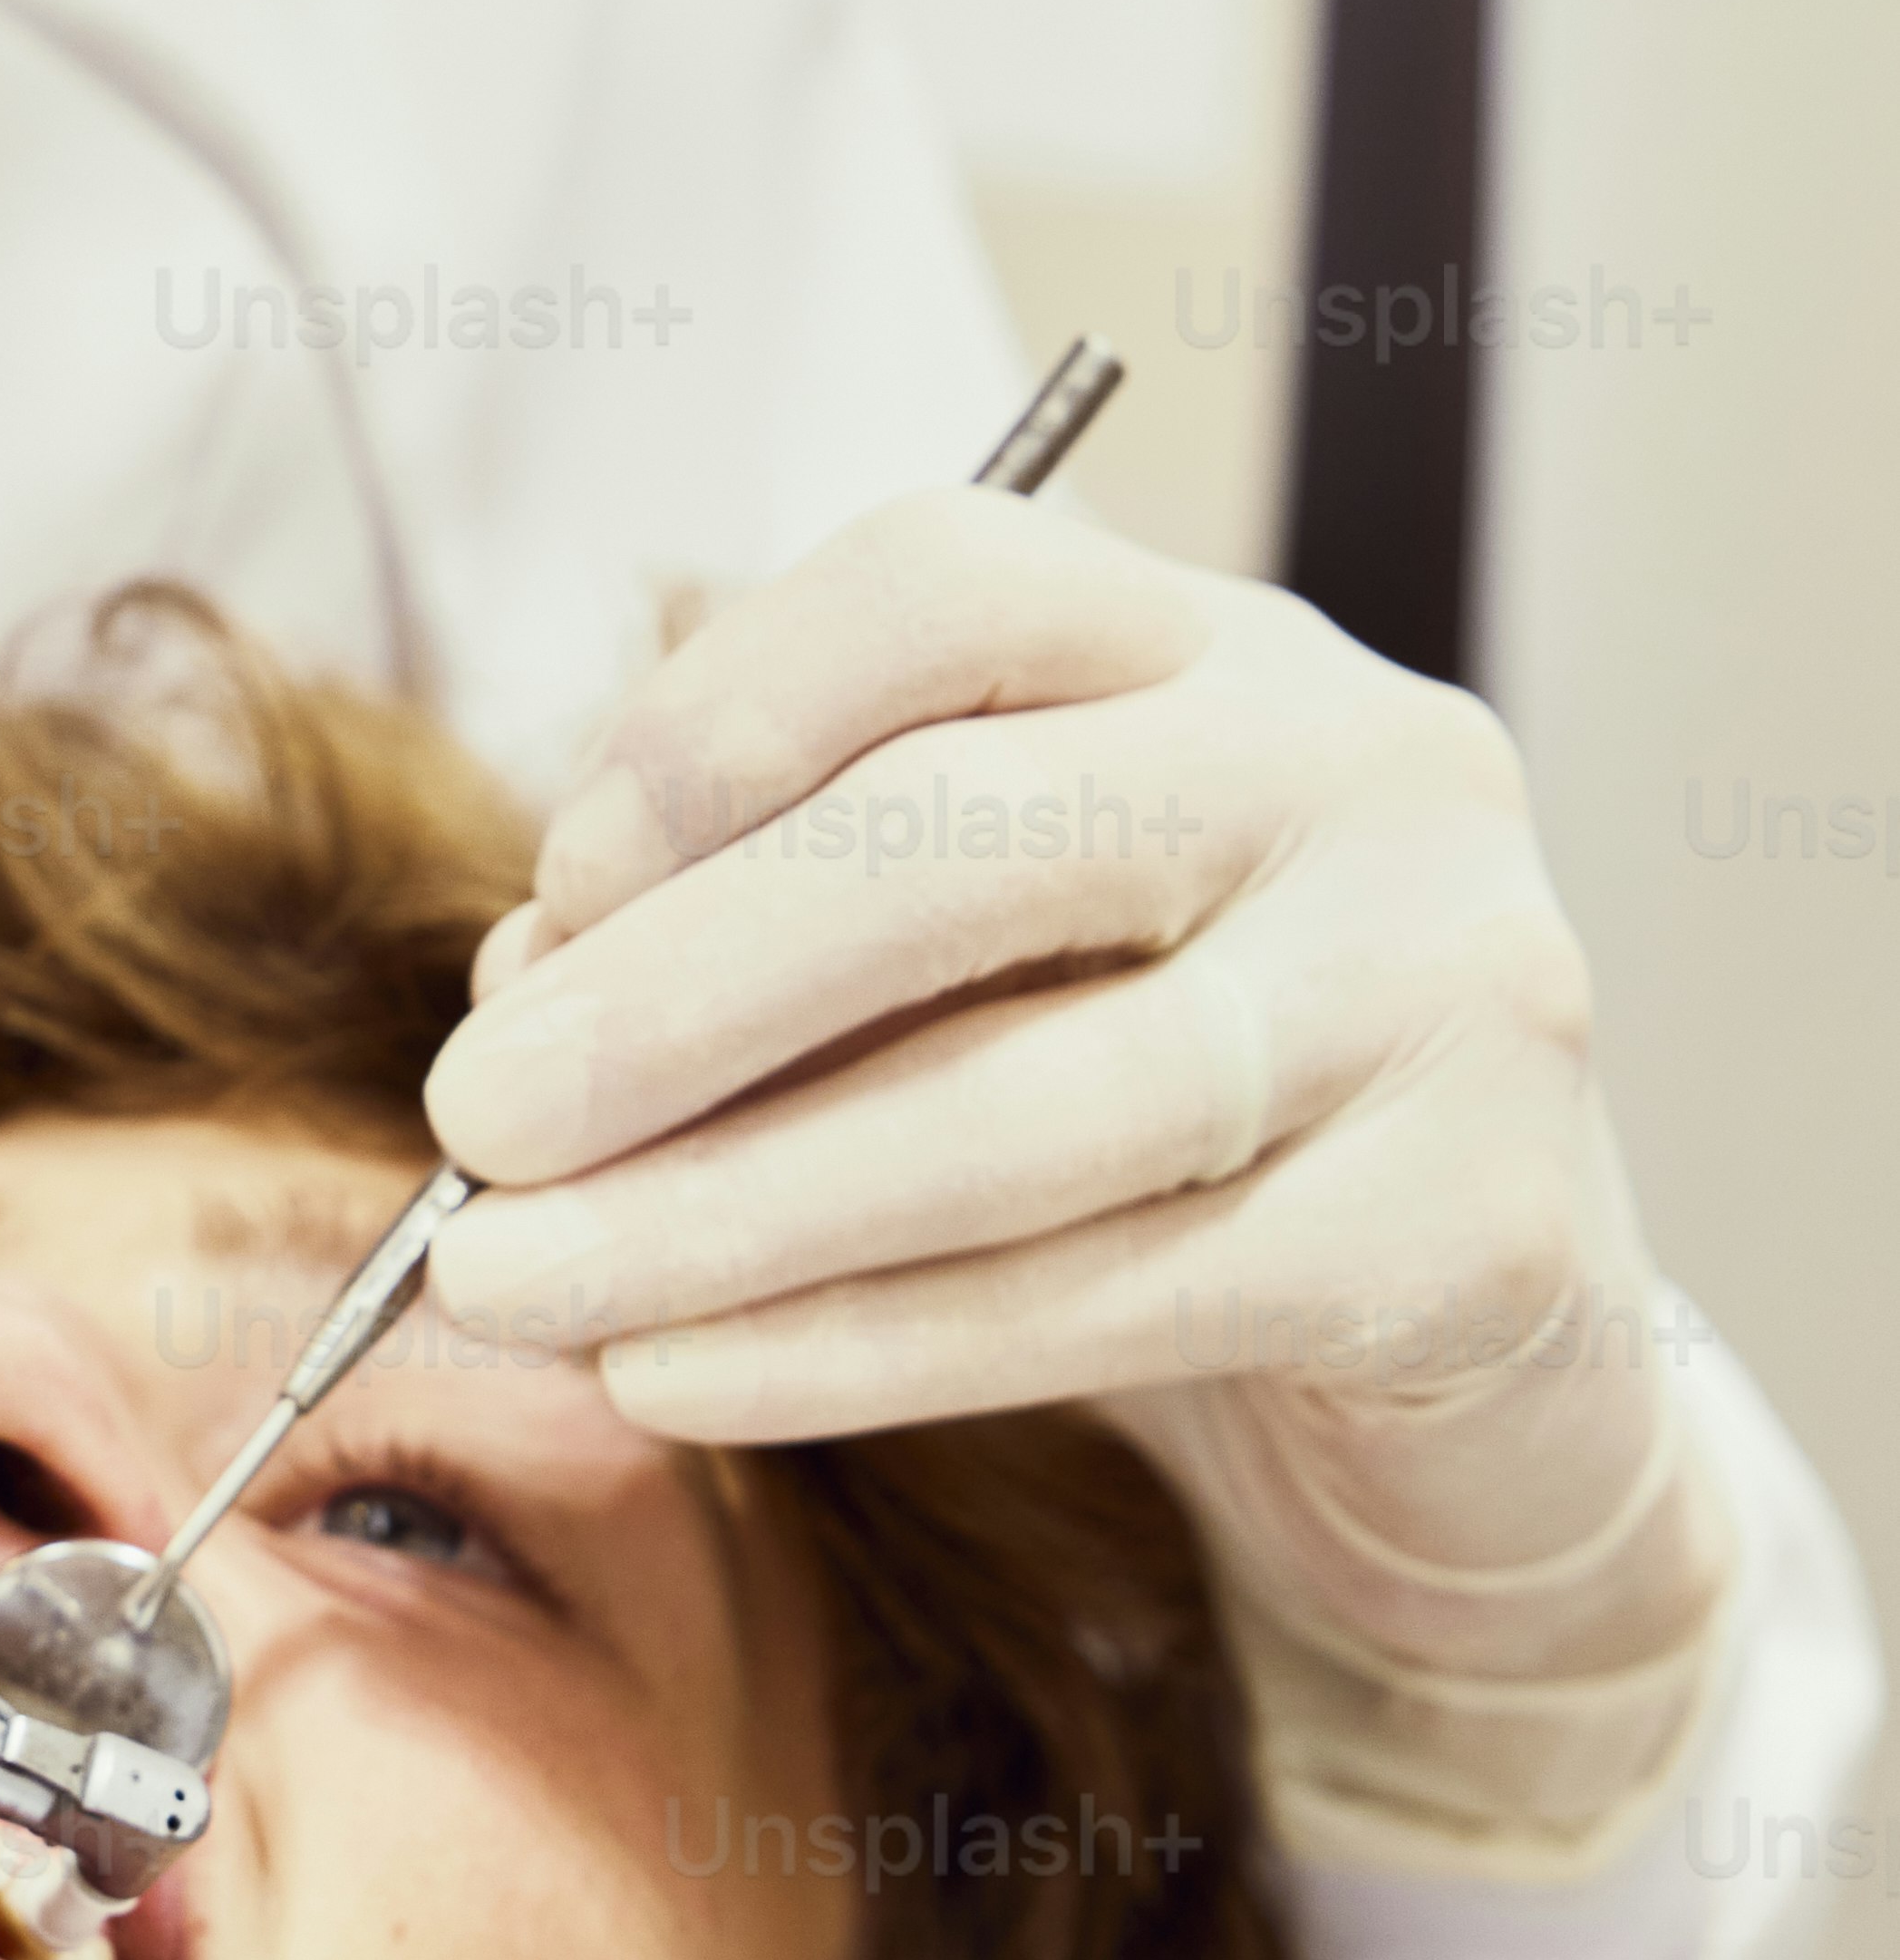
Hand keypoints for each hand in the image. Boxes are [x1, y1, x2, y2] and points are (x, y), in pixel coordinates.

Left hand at [413, 492, 1730, 1850]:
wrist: (1490, 1367)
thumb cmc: (1167, 1127)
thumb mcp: (975, 976)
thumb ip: (776, 937)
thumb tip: (522, 985)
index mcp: (1220, 647)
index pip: (942, 585)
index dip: (708, 727)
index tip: (544, 896)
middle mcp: (1363, 768)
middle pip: (967, 838)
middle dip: (674, 994)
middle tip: (469, 1123)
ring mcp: (1453, 990)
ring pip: (1024, 1105)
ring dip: (720, 1210)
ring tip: (508, 1284)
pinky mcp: (1474, 1234)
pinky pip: (1105, 1297)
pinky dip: (851, 1348)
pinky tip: (675, 1374)